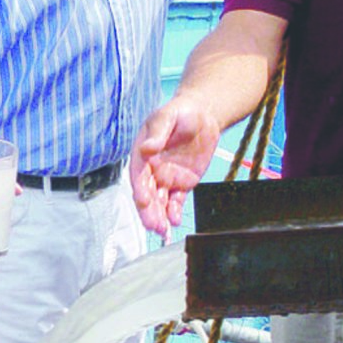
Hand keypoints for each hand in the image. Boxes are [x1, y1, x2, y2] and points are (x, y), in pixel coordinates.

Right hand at [130, 95, 222, 235]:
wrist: (203, 115)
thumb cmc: (181, 112)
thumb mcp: (168, 117)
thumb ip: (158, 133)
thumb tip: (147, 149)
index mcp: (143, 154)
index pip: (138, 176)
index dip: (140, 190)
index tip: (144, 202)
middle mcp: (152, 169)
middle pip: (147, 194)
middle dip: (149, 212)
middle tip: (154, 226)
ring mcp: (166, 178)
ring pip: (160, 202)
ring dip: (160, 217)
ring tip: (163, 230)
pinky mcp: (182, 184)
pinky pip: (176, 201)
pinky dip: (174, 212)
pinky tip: (175, 221)